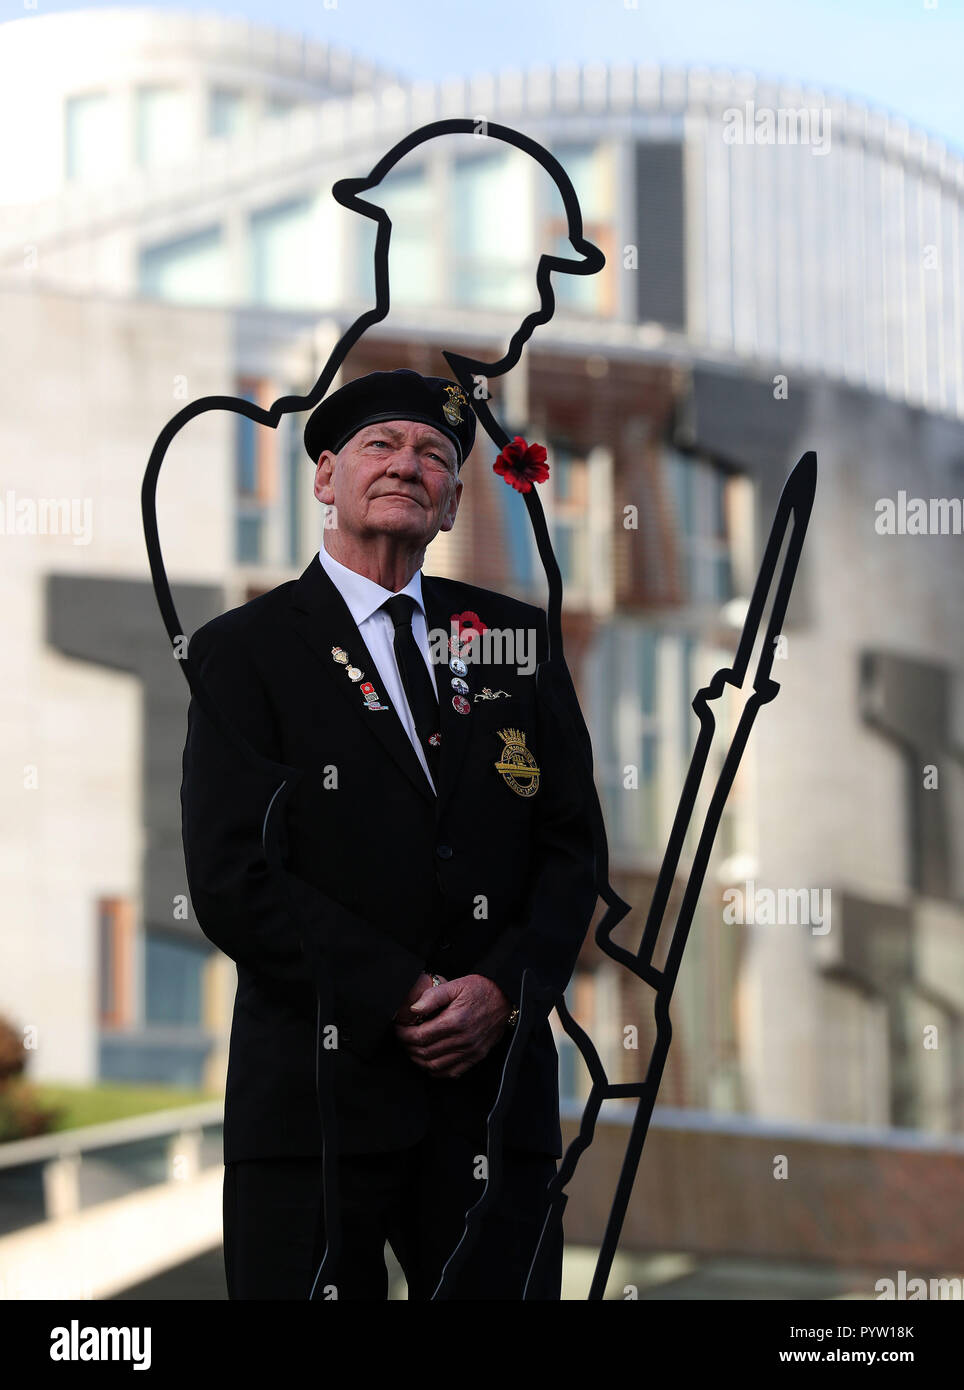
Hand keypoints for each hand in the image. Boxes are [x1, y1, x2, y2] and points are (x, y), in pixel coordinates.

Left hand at [393, 974, 511, 1078]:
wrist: (507, 999)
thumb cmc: (481, 990)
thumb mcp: (457, 985)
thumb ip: (433, 996)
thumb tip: (414, 1009)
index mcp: (455, 1021)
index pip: (420, 1036)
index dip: (404, 1035)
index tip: (399, 1029)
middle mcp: (463, 1039)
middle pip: (425, 1053)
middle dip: (408, 1047)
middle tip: (403, 1039)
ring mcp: (470, 1051)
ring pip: (435, 1066)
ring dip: (419, 1060)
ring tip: (412, 1050)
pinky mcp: (476, 1056)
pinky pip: (451, 1072)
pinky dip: (436, 1071)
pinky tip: (429, 1062)